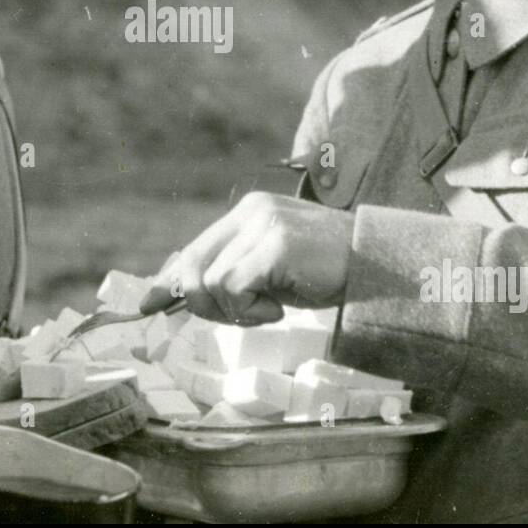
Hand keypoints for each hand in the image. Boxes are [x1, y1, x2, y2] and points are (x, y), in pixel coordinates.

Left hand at [139, 192, 354, 322]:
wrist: (380, 268)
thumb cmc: (328, 273)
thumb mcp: (274, 271)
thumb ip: (237, 271)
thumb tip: (187, 294)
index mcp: (250, 212)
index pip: (196, 247)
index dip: (169, 279)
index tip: (148, 304)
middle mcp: (252, 212)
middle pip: (192, 265)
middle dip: (202, 304)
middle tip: (241, 316)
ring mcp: (263, 226)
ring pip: (210, 282)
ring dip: (236, 310)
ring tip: (271, 308)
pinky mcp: (274, 246)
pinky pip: (233, 288)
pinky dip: (251, 310)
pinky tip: (279, 308)